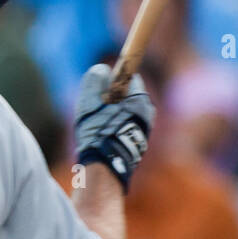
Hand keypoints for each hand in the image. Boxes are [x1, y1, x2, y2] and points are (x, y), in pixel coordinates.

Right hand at [74, 64, 154, 191]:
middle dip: (111, 97)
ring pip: (126, 112)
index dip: (113, 78)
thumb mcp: (90, 100)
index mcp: (139, 99)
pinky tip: (103, 137)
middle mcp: (147, 112)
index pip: (129, 77)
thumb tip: (101, 71)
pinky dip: (115, 127)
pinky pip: (126, 126)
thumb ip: (94, 80)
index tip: (101, 84)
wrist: (106, 167)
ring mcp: (145, 128)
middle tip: (95, 107)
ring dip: (112, 114)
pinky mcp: (139, 143)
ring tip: (97, 125)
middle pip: (127, 95)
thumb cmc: (98, 131)